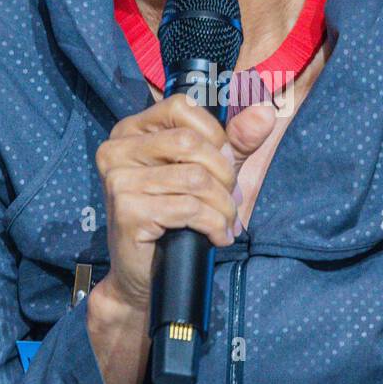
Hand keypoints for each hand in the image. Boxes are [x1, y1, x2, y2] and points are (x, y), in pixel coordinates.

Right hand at [94, 91, 275, 314]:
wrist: (144, 276)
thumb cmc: (177, 220)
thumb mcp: (211, 172)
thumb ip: (236, 142)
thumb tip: (265, 112)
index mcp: (132, 130)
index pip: (182, 107)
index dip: (215, 135)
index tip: (224, 165)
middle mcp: (117, 149)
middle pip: (191, 142)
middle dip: (224, 175)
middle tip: (229, 200)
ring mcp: (118, 179)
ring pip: (195, 178)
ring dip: (223, 206)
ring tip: (225, 222)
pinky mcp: (127, 210)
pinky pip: (189, 208)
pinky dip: (214, 225)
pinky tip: (216, 237)